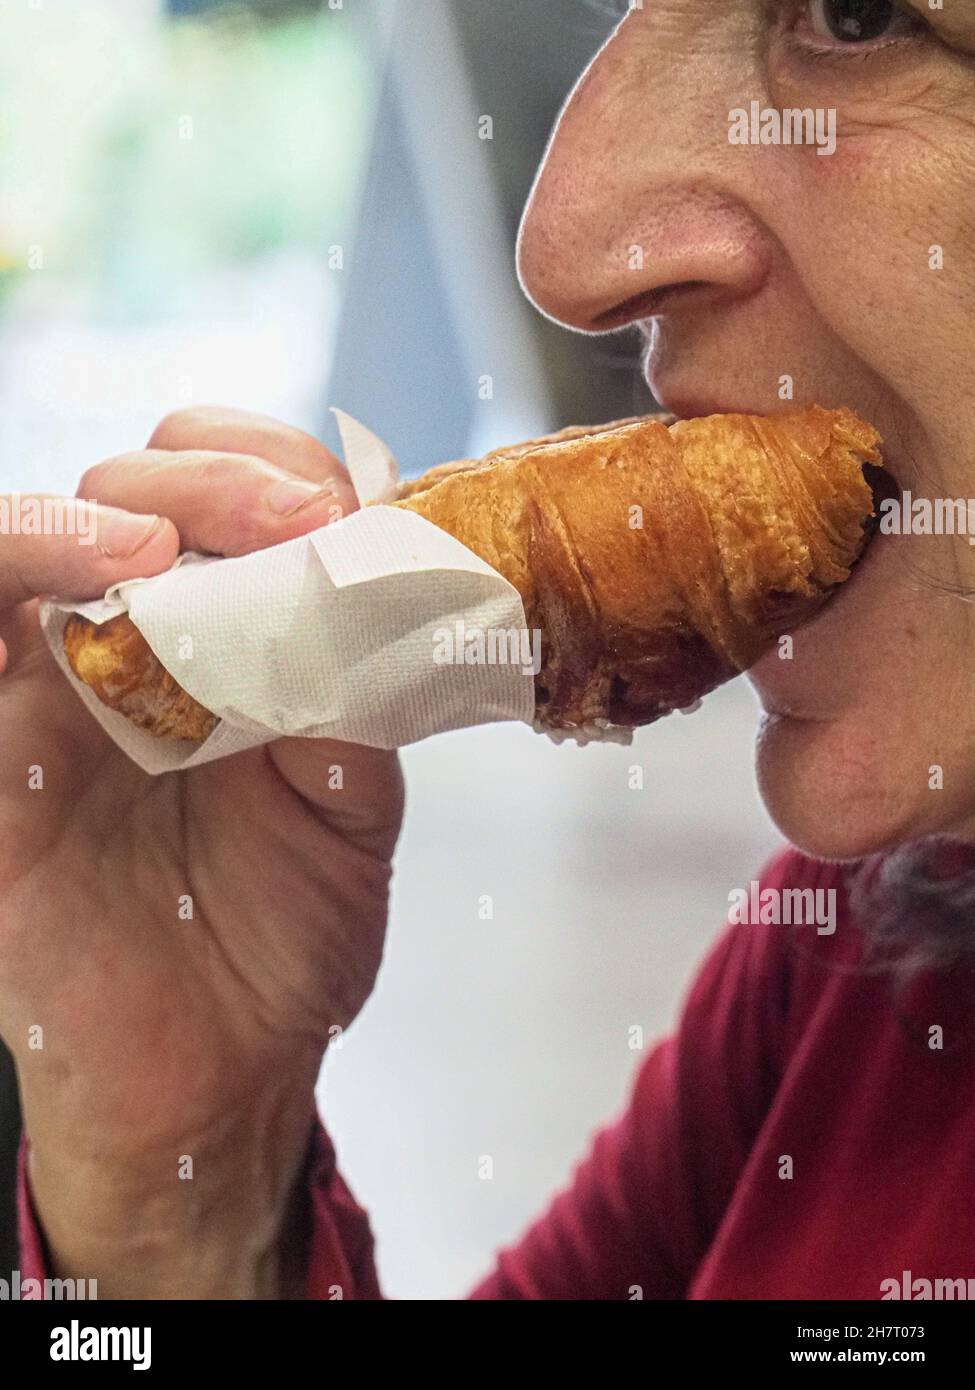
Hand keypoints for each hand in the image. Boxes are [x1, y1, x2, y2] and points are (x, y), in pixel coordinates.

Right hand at [0, 407, 404, 1295]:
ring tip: (160, 547)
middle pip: (119, 500)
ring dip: (83, 521)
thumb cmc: (282, 937)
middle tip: (287, 519)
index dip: (267, 472)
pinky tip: (91, 594)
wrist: (221, 1072)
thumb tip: (369, 585)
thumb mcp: (351, 805)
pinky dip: (12, 580)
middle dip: (201, 482)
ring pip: (19, 552)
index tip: (335, 505)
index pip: (217, 506)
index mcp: (219, 648)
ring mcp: (43, 705)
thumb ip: (353, 695)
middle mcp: (125, 655)